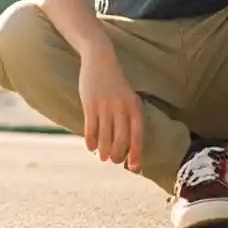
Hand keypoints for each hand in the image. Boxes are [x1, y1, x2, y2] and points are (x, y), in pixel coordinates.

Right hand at [78, 57, 142, 171]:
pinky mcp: (90, 104)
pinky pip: (91, 128)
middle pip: (121, 139)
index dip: (136, 153)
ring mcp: (105, 106)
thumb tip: (127, 142)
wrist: (100, 60)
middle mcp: (121, 108)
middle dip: (118, 155)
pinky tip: (90, 148)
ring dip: (104, 151)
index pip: (137, 135)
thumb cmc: (115, 83)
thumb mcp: (128, 97)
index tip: (133, 167)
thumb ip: (129, 116)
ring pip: (105, 137)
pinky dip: (91, 141)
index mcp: (134, 107)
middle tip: (113, 161)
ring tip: (102, 157)